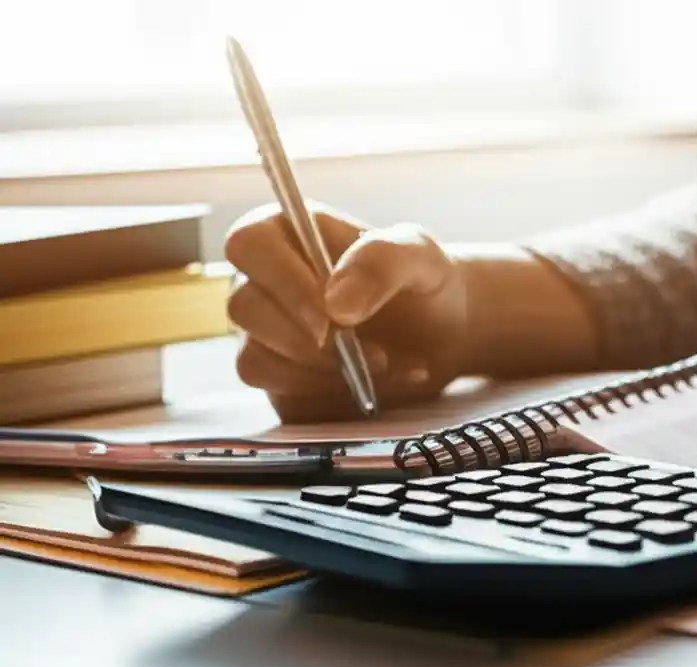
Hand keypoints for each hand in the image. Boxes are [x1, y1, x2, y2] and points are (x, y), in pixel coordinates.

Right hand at [224, 203, 469, 420]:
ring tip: (384, 364)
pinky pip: (280, 395)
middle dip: (308, 338)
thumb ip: (382, 261)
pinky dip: (329, 396)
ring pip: (255, 359)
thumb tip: (335, 303)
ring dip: (322, 371)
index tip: (331, 313)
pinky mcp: (280, 381)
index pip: (249, 244)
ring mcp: (267, 335)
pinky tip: (373, 386)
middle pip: (244, 308)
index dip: (282, 280)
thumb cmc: (425, 281)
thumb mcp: (420, 255)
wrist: (444, 334)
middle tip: (371, 349)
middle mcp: (265, 283)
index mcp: (288, 234)